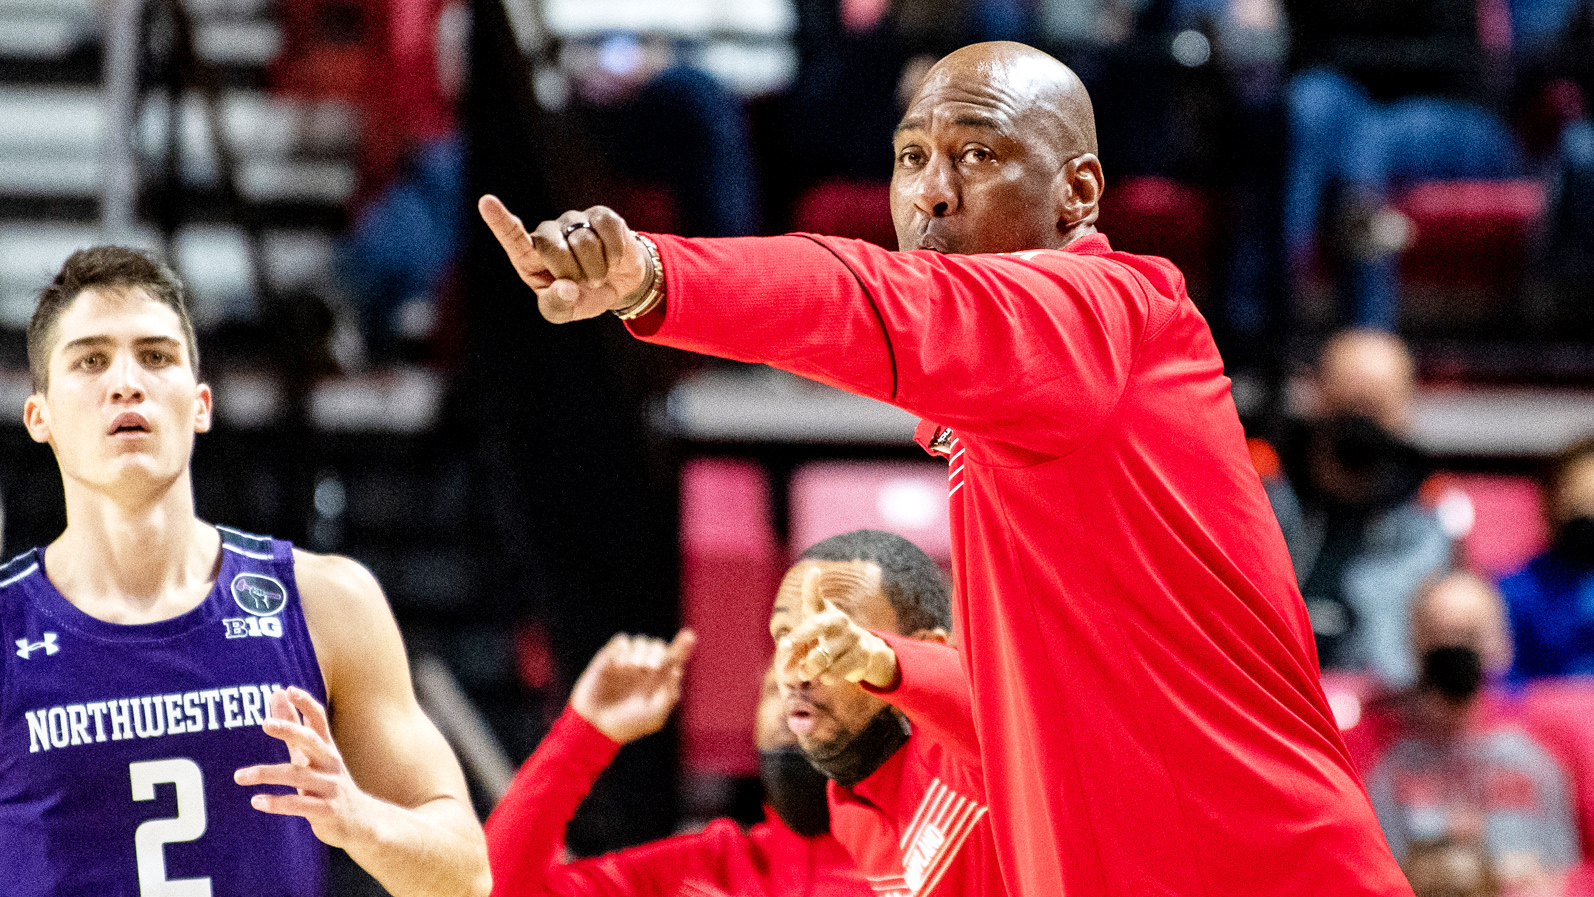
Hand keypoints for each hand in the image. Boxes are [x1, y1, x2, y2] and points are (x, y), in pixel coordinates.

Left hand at [235, 686, 375, 848]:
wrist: (361, 821)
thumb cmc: (328, 783)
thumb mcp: (313, 756)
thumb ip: (294, 728)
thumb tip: (278, 694)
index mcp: (327, 748)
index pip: (319, 720)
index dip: (306, 704)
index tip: (288, 690)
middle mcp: (330, 763)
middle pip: (311, 742)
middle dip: (290, 730)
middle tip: (266, 724)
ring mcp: (329, 786)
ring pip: (297, 775)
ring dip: (266, 774)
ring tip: (239, 776)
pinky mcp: (326, 810)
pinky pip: (299, 805)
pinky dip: (277, 803)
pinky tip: (256, 801)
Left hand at [478, 195, 649, 322]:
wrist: (618, 286)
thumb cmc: (582, 297)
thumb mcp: (565, 312)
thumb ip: (557, 306)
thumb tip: (566, 288)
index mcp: (530, 257)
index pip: (513, 238)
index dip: (500, 221)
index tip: (486, 202)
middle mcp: (548, 233)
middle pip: (553, 247)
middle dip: (572, 273)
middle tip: (583, 284)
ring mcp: (574, 221)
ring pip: (584, 241)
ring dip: (596, 269)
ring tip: (598, 275)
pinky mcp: (601, 216)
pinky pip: (608, 231)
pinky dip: (614, 255)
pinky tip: (613, 261)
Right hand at [570, 629, 695, 743]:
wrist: (596, 726)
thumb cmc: (628, 725)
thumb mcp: (654, 716)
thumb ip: (668, 695)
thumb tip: (676, 670)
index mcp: (661, 680)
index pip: (676, 657)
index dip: (683, 644)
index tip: (689, 636)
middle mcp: (646, 668)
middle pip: (658, 646)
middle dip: (657, 653)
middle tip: (650, 668)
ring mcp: (628, 661)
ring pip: (641, 641)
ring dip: (640, 652)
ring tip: (633, 668)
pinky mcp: (610, 658)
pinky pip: (621, 641)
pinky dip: (624, 649)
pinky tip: (620, 665)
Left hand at [779, 567, 898, 687]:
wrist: (863, 650)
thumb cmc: (827, 639)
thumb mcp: (810, 638)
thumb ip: (795, 651)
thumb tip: (783, 670)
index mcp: (823, 612)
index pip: (815, 596)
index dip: (813, 585)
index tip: (814, 572)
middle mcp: (839, 620)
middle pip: (817, 626)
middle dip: (800, 636)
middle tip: (784, 646)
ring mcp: (852, 636)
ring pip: (823, 655)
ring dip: (809, 668)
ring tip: (804, 672)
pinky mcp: (862, 654)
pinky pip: (835, 671)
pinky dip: (825, 677)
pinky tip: (826, 675)